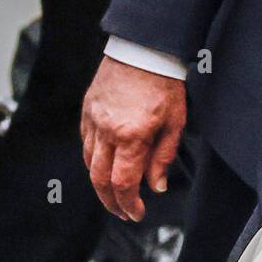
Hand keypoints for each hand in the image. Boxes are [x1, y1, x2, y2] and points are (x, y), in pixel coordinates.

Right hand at [81, 56, 186, 221]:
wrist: (143, 48)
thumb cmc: (163, 83)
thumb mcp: (174, 124)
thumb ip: (162, 158)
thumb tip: (155, 187)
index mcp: (131, 136)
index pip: (123, 184)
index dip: (128, 204)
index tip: (137, 213)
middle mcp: (107, 131)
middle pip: (99, 180)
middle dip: (111, 202)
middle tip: (123, 212)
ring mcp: (93, 120)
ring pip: (90, 164)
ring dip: (101, 183)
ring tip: (115, 193)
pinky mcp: (87, 111)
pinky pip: (86, 144)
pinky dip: (95, 161)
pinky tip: (106, 165)